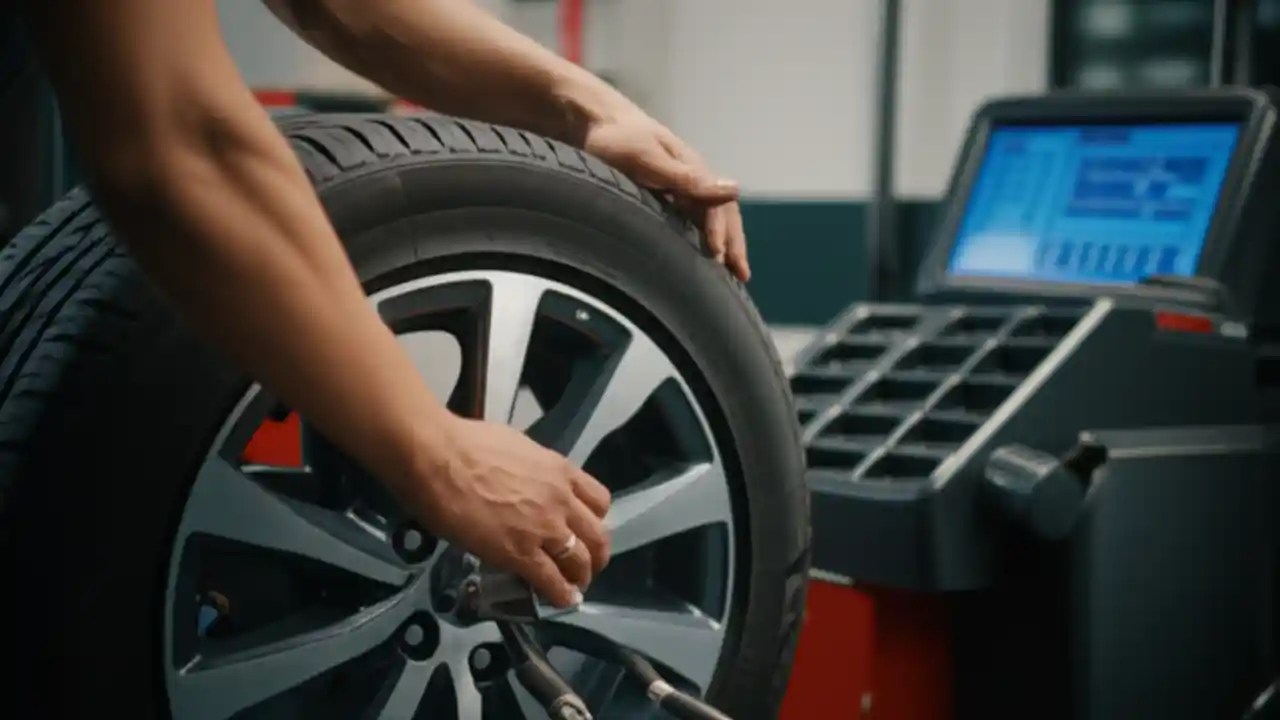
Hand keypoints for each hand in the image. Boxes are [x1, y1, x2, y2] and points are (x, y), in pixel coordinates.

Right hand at [412, 415, 611, 607]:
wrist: (438, 459)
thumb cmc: (466, 444)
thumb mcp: (516, 446)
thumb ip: (531, 469)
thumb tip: (524, 479)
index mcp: (560, 470)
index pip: (599, 500)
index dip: (595, 520)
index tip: (585, 529)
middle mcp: (561, 500)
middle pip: (597, 535)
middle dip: (596, 555)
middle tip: (587, 566)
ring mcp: (544, 529)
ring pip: (579, 560)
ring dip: (581, 577)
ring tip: (575, 587)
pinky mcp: (520, 554)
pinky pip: (551, 581)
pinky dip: (561, 596)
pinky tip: (562, 602)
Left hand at [582, 109, 750, 281]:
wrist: (591, 120)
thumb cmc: (617, 139)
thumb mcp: (651, 159)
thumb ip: (689, 179)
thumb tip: (736, 190)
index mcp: (693, 170)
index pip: (716, 208)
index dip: (720, 234)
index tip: (720, 259)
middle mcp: (690, 179)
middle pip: (721, 214)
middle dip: (733, 244)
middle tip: (742, 276)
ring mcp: (676, 186)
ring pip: (707, 218)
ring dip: (721, 243)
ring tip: (730, 272)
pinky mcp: (661, 193)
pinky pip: (689, 218)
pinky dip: (700, 237)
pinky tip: (700, 253)